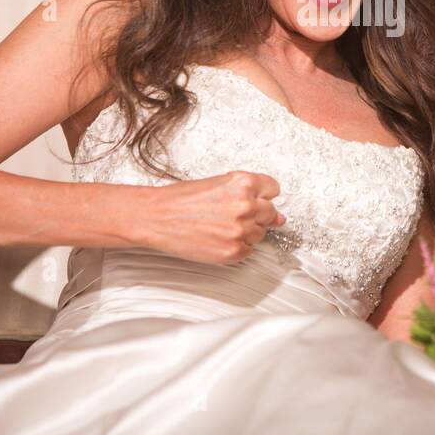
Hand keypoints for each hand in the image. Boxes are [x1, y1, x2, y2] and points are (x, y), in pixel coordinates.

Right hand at [141, 170, 285, 263]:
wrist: (156, 218)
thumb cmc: (181, 200)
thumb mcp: (218, 185)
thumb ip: (249, 195)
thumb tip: (279, 216)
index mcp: (243, 183)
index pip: (274, 189)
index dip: (263, 195)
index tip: (256, 200)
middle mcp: (246, 205)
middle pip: (271, 213)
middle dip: (257, 215)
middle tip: (234, 215)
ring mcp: (241, 230)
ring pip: (260, 234)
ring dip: (246, 232)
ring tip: (220, 226)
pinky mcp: (233, 251)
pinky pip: (248, 251)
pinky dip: (236, 247)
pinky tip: (217, 238)